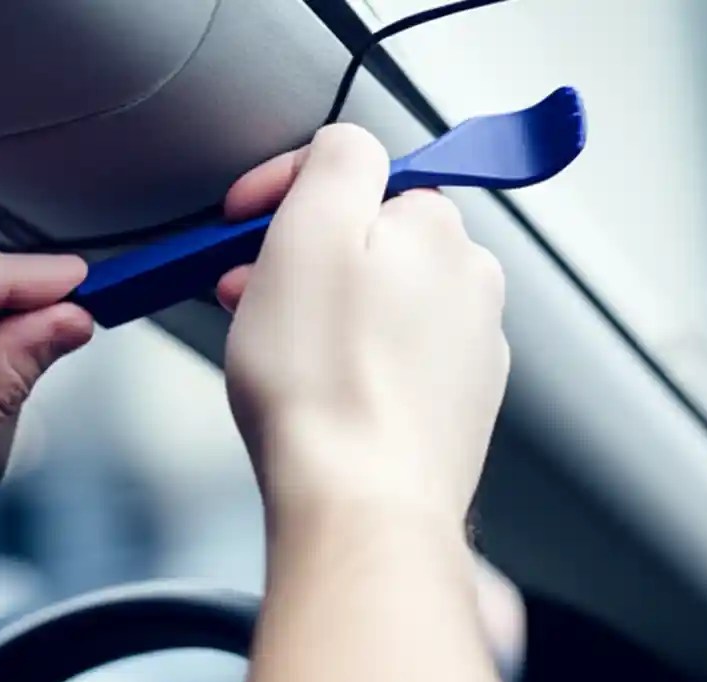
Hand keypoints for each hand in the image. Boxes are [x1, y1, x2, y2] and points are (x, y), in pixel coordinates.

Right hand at [223, 127, 513, 681]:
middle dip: (297, 253)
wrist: (361, 507)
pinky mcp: (452, 405)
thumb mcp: (309, 235)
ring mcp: (467, 349)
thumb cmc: (325, 386)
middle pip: (366, 238)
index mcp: (436, 228)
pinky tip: (318, 387)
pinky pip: (392, 356)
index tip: (238, 220)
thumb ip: (336, 163)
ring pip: (378, 299)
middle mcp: (467, 281)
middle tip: (243, 288)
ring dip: (322, 305)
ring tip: (273, 345)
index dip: (280, 189)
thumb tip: (347, 150)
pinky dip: (351, 356)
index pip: (355, 169)